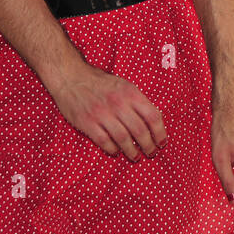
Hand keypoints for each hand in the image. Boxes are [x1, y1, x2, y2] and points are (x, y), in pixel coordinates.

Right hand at [47, 60, 166, 159]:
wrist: (71, 77)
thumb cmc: (100, 82)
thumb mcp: (124, 85)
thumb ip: (137, 101)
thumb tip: (152, 120)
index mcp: (131, 93)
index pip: (153, 116)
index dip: (160, 132)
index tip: (162, 142)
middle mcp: (118, 104)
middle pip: (140, 131)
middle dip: (148, 146)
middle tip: (151, 153)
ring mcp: (102, 114)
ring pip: (123, 139)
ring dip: (132, 151)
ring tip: (135, 157)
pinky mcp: (87, 123)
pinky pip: (104, 142)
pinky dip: (112, 149)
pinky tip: (116, 152)